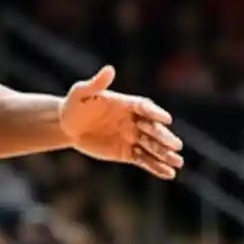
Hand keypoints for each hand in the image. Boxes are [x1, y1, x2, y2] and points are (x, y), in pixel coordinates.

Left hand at [60, 65, 183, 178]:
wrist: (66, 125)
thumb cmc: (74, 104)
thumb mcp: (81, 93)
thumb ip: (96, 84)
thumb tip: (109, 69)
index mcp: (127, 104)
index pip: (145, 107)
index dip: (155, 113)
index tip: (166, 119)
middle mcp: (134, 120)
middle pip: (153, 129)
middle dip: (164, 137)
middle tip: (175, 145)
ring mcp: (132, 137)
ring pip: (152, 146)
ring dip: (165, 154)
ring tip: (177, 163)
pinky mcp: (127, 152)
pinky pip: (143, 160)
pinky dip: (155, 167)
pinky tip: (168, 174)